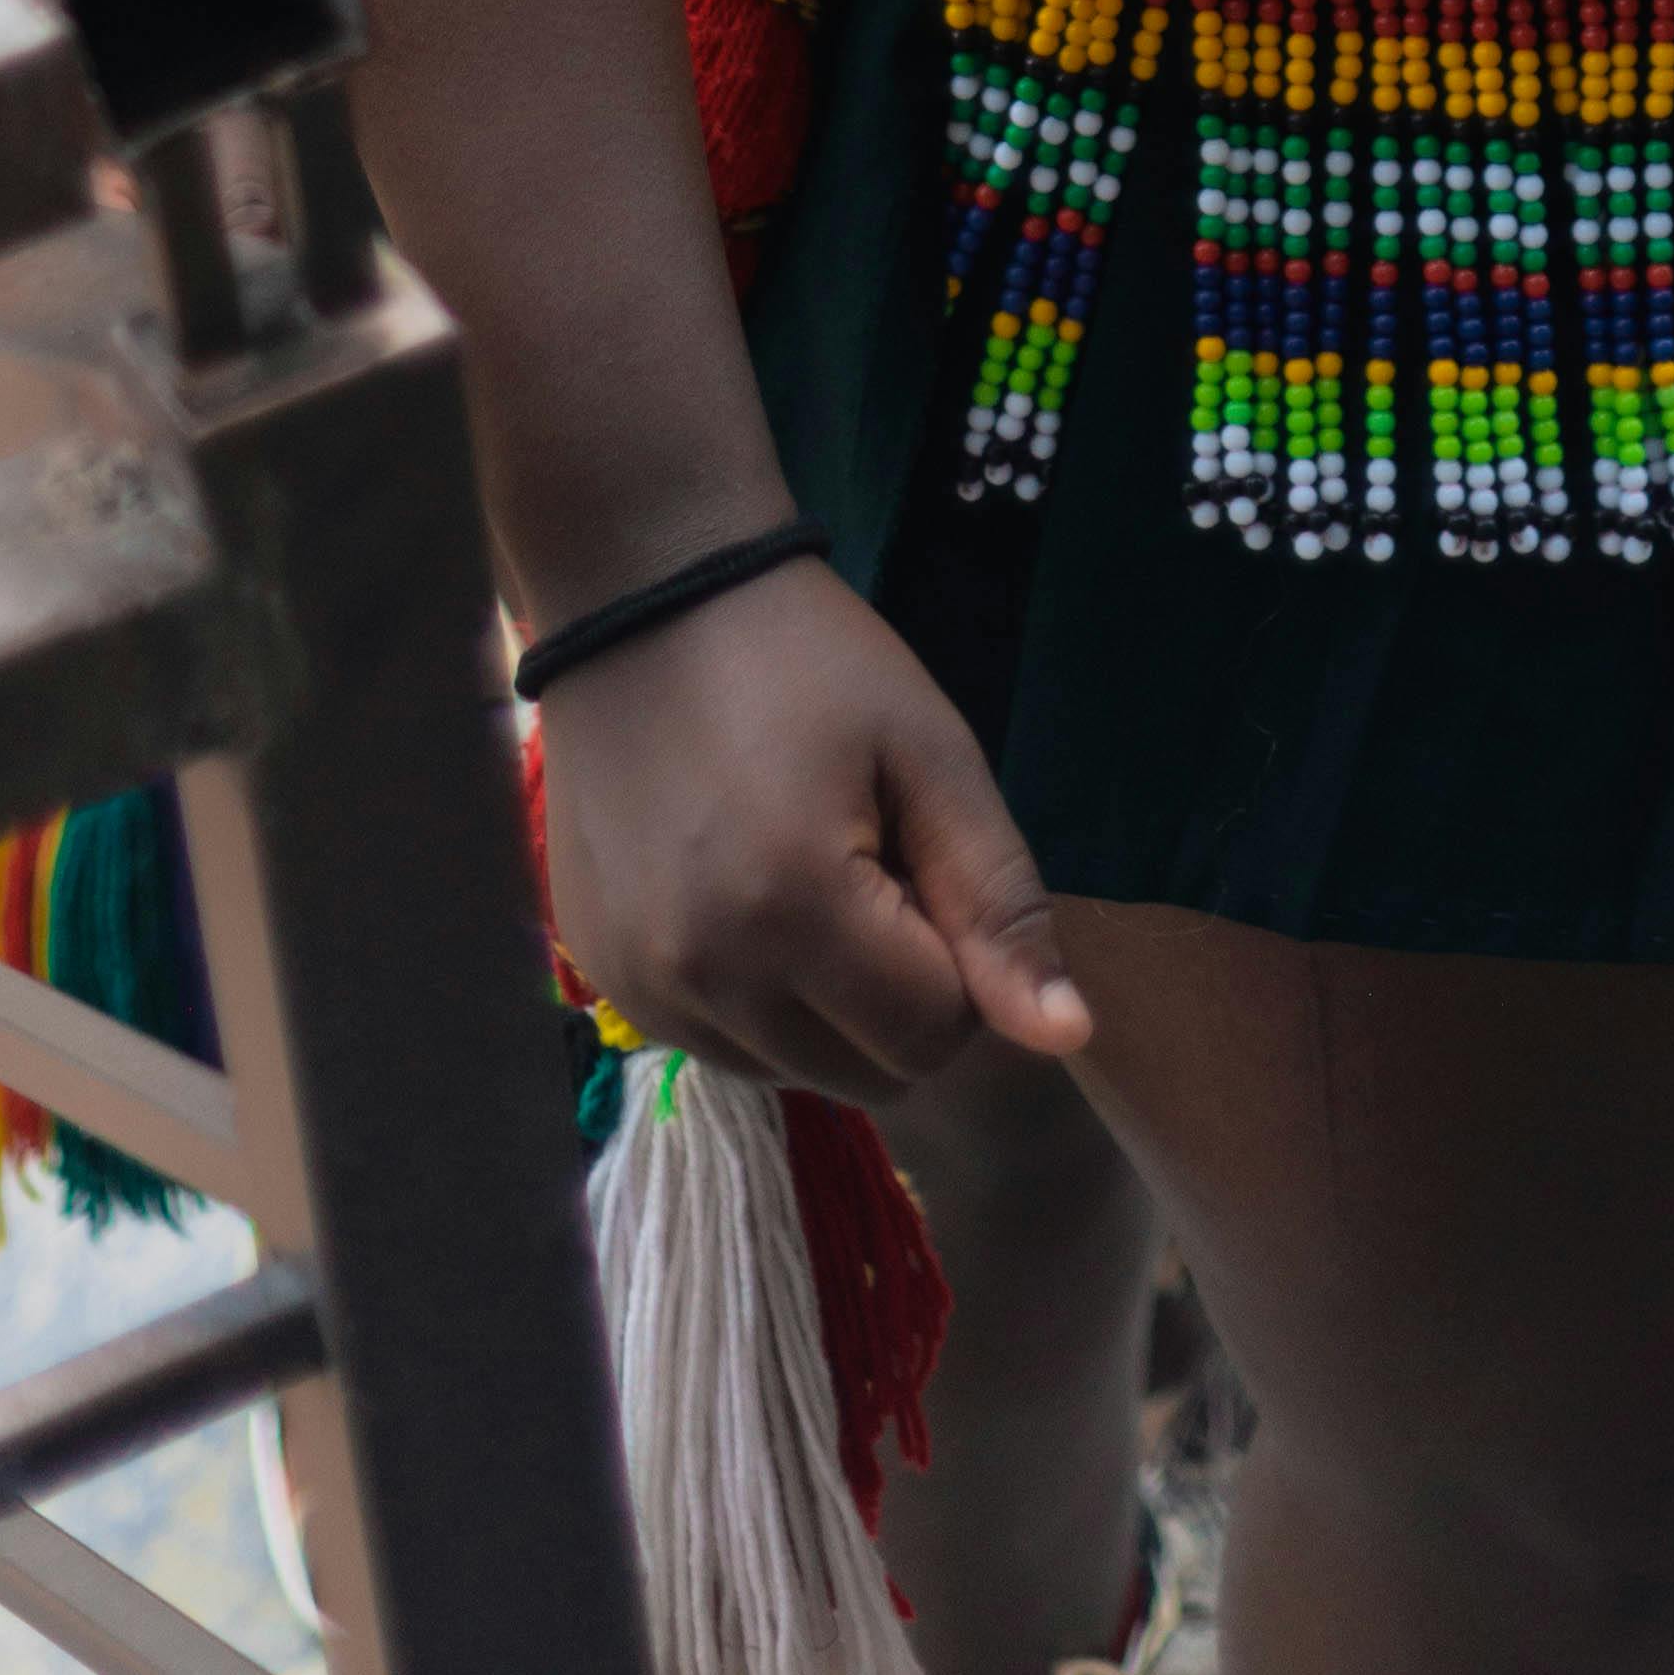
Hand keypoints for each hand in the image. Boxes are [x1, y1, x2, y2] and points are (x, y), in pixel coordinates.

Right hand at [537, 556, 1089, 1105]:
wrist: (644, 598)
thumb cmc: (806, 659)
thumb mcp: (930, 752)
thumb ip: (999, 900)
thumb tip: (1067, 1035)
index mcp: (792, 911)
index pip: (934, 1036)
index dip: (961, 960)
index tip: (924, 861)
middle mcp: (702, 977)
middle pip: (869, 1076)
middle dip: (901, 995)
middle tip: (871, 865)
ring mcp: (639, 991)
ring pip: (796, 1073)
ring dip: (828, 1007)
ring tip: (804, 873)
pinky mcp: (606, 982)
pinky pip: (721, 1046)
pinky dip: (757, 999)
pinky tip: (742, 893)